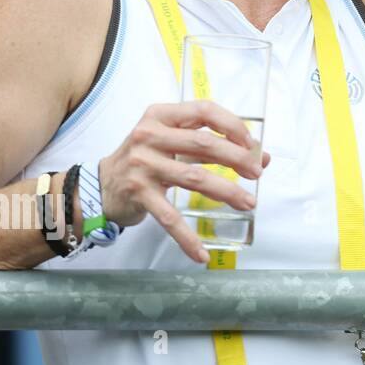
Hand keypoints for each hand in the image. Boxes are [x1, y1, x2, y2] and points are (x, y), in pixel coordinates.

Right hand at [98, 101, 269, 263]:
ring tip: (248, 202)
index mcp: (161, 115)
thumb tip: (262, 157)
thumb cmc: (147, 159)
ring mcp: (142, 165)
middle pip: (204, 143)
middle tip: (257, 173)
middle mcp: (148, 136)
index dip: (233, 125)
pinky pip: (169, 217)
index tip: (252, 143)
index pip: (204, 110)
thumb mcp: (175, 143)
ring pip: (195, 178)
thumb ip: (214, 145)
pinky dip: (187, 237)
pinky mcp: (138, 194)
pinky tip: (202, 253)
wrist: (101, 187)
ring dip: (227, 191)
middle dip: (238, 159)